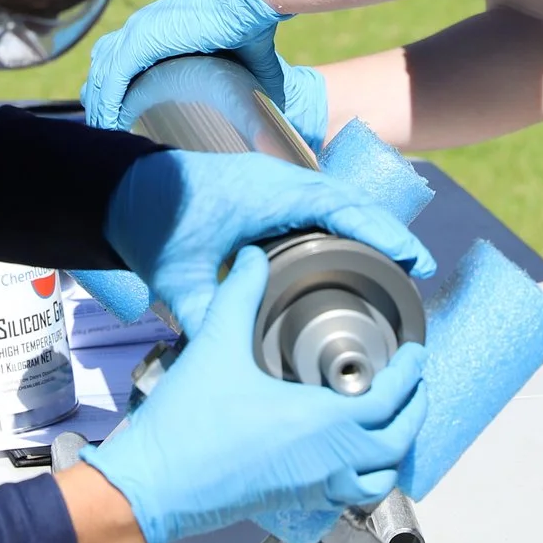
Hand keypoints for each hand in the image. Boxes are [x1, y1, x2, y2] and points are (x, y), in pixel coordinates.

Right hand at [81, 245, 429, 542]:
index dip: (410, 373)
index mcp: (321, 421)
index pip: (390, 397)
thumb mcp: (215, 346)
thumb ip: (240, 295)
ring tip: (391, 421)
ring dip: (395, 448)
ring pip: (381, 476)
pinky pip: (351, 495)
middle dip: (414, 409)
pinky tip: (350, 456)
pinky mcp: (296, 503)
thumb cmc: (186, 425)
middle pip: (398, 440)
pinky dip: (366, 476)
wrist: (155, 485)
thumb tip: (252, 256)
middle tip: (414, 383)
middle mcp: (328, 460)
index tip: (416, 354)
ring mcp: (315, 487)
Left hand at [83, 0, 326, 147]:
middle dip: (98, 96)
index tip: (113, 112)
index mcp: (160, 29)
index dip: (112, 84)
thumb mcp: (243, 60)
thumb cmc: (249, 23)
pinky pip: (113, 77)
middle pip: (104, 65)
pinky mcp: (141, 39)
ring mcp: (139, 31)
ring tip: (102, 132)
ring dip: (99, 104)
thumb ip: (250, 83)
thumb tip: (275, 109)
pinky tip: (108, 124)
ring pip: (104, 73)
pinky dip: (108, 102)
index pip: (120, 55)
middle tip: (101, 126)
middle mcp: (143, 27)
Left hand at [105, 149, 433, 333]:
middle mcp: (276, 180)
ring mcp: (273, 183)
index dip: (380, 231)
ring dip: (368, 227)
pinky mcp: (267, 192)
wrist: (124, 192)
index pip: (337, 207)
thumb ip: (209, 316)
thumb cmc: (152, 224)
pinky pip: (317, 203)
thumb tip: (234, 361)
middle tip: (419, 270)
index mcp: (264, 194)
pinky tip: (357, 251)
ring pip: (335, 200)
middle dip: (387, 233)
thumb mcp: (179, 279)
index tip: (412, 257)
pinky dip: (344, 224)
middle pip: (348, 202)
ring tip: (399, 264)